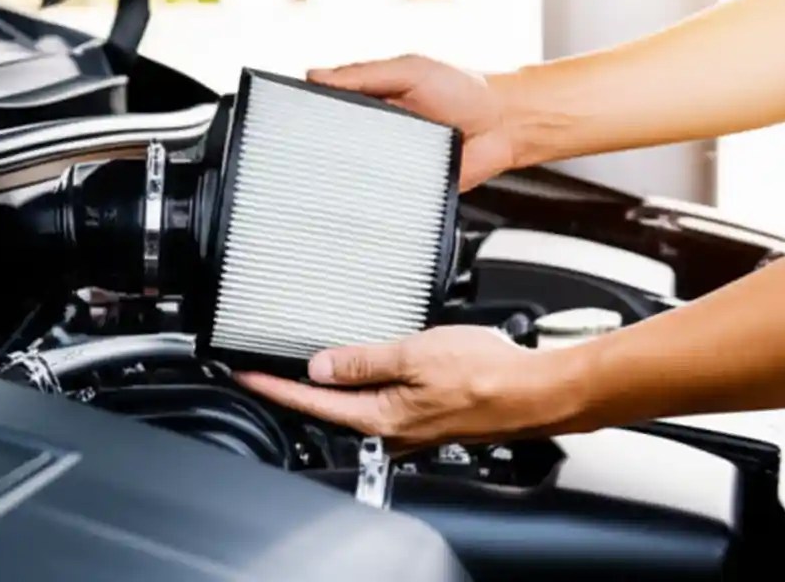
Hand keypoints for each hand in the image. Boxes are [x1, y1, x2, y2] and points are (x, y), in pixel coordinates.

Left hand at [234, 326, 590, 450]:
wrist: (537, 391)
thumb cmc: (487, 376)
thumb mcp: (414, 354)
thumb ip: (364, 361)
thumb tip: (320, 366)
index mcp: (381, 417)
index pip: (312, 403)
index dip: (275, 387)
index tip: (246, 375)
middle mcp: (394, 429)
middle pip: (332, 408)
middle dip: (300, 386)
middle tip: (270, 363)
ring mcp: (414, 426)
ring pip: (361, 403)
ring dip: (337, 384)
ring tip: (315, 361)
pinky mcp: (433, 417)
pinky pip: (389, 399)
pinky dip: (371, 383)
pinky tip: (374, 367)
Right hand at [308, 56, 520, 190]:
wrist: (504, 125)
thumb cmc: (465, 91)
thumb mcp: (411, 70)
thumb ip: (366, 74)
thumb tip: (316, 75)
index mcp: (373, 101)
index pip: (327, 109)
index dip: (308, 114)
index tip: (289, 117)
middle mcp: (378, 133)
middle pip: (334, 145)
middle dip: (321, 148)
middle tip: (311, 147)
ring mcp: (390, 161)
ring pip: (352, 173)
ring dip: (345, 172)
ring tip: (341, 167)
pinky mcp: (405, 187)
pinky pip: (380, 196)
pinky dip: (371, 195)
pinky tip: (365, 190)